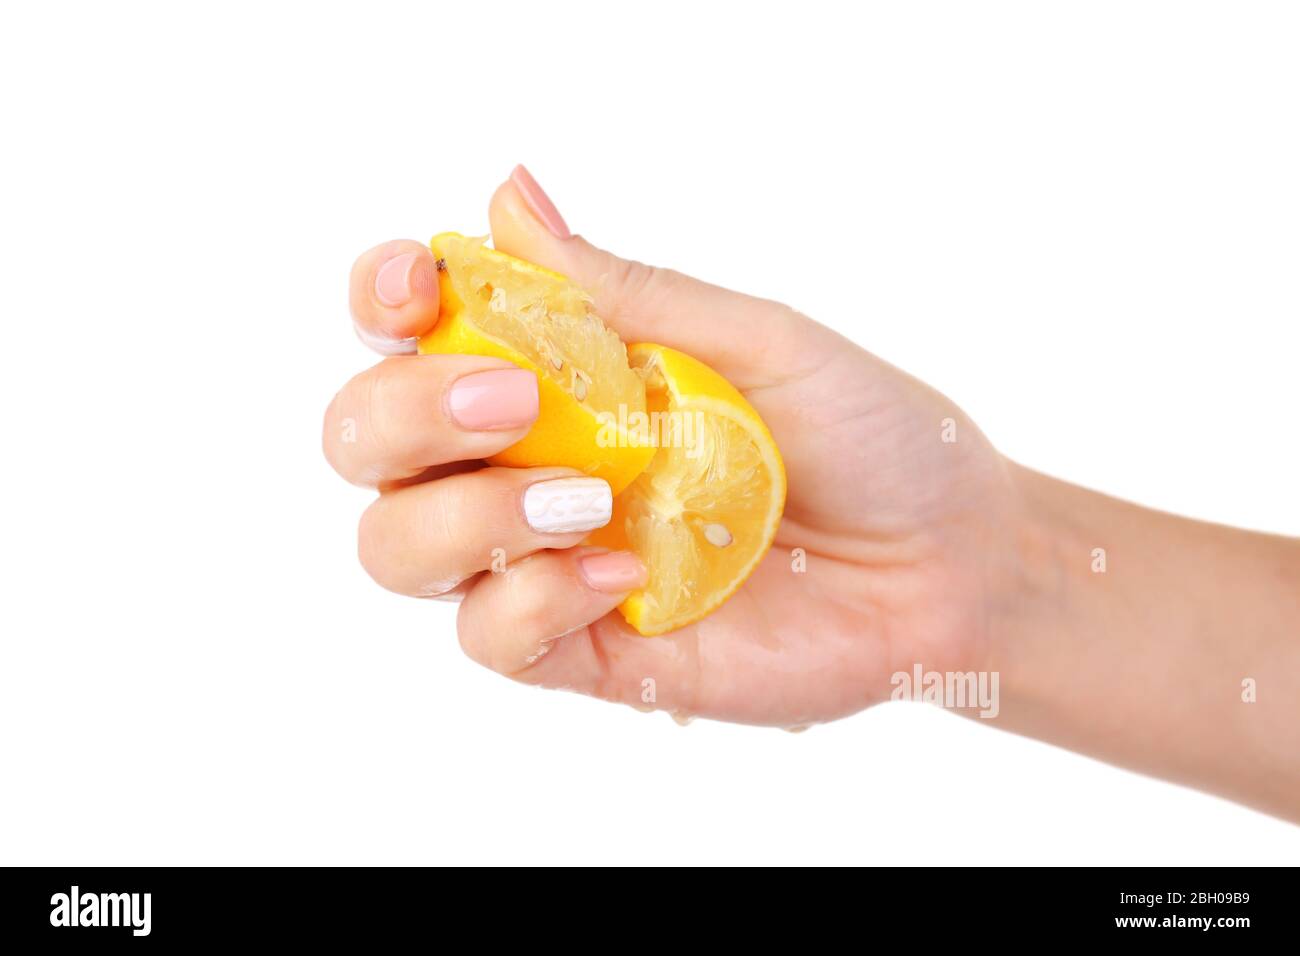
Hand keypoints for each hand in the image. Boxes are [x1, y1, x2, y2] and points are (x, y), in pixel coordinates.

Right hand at [323, 166, 1020, 726]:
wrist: (949, 565)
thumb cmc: (868, 439)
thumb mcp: (760, 344)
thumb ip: (631, 293)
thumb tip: (509, 198)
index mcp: (560, 372)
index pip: (412, 333)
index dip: (381, 303)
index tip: (415, 286)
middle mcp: (529, 462)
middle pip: (368, 440)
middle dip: (404, 412)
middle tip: (511, 401)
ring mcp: (546, 560)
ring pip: (398, 546)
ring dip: (464, 514)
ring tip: (586, 497)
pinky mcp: (584, 648)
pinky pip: (490, 636)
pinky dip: (531, 600)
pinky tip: (622, 571)